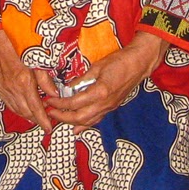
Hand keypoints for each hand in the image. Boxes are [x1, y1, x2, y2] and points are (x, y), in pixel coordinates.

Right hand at [0, 29, 54, 132]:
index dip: (43, 120)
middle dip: (36, 119)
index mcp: (24, 83)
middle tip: (46, 121)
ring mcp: (4, 91)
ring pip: (17, 110)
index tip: (49, 129)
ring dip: (27, 115)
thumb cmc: (20, 51)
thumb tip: (55, 95)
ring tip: (36, 117)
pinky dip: (18, 109)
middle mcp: (13, 90)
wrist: (0, 45)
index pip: (35, 108)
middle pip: (26, 112)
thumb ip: (46, 81)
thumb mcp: (38, 63)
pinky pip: (9, 104)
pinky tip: (24, 108)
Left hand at [45, 32, 166, 127]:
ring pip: (88, 122)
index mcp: (99, 92)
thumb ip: (81, 80)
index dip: (59, 103)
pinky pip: (96, 120)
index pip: (74, 103)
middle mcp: (105, 104)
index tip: (49, 100)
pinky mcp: (112, 107)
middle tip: (50, 112)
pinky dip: (85, 125)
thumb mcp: (97, 66)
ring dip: (72, 122)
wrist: (139, 64)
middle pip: (79, 118)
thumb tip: (67, 88)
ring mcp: (109, 107)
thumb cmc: (119, 61)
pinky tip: (77, 127)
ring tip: (59, 118)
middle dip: (62, 117)